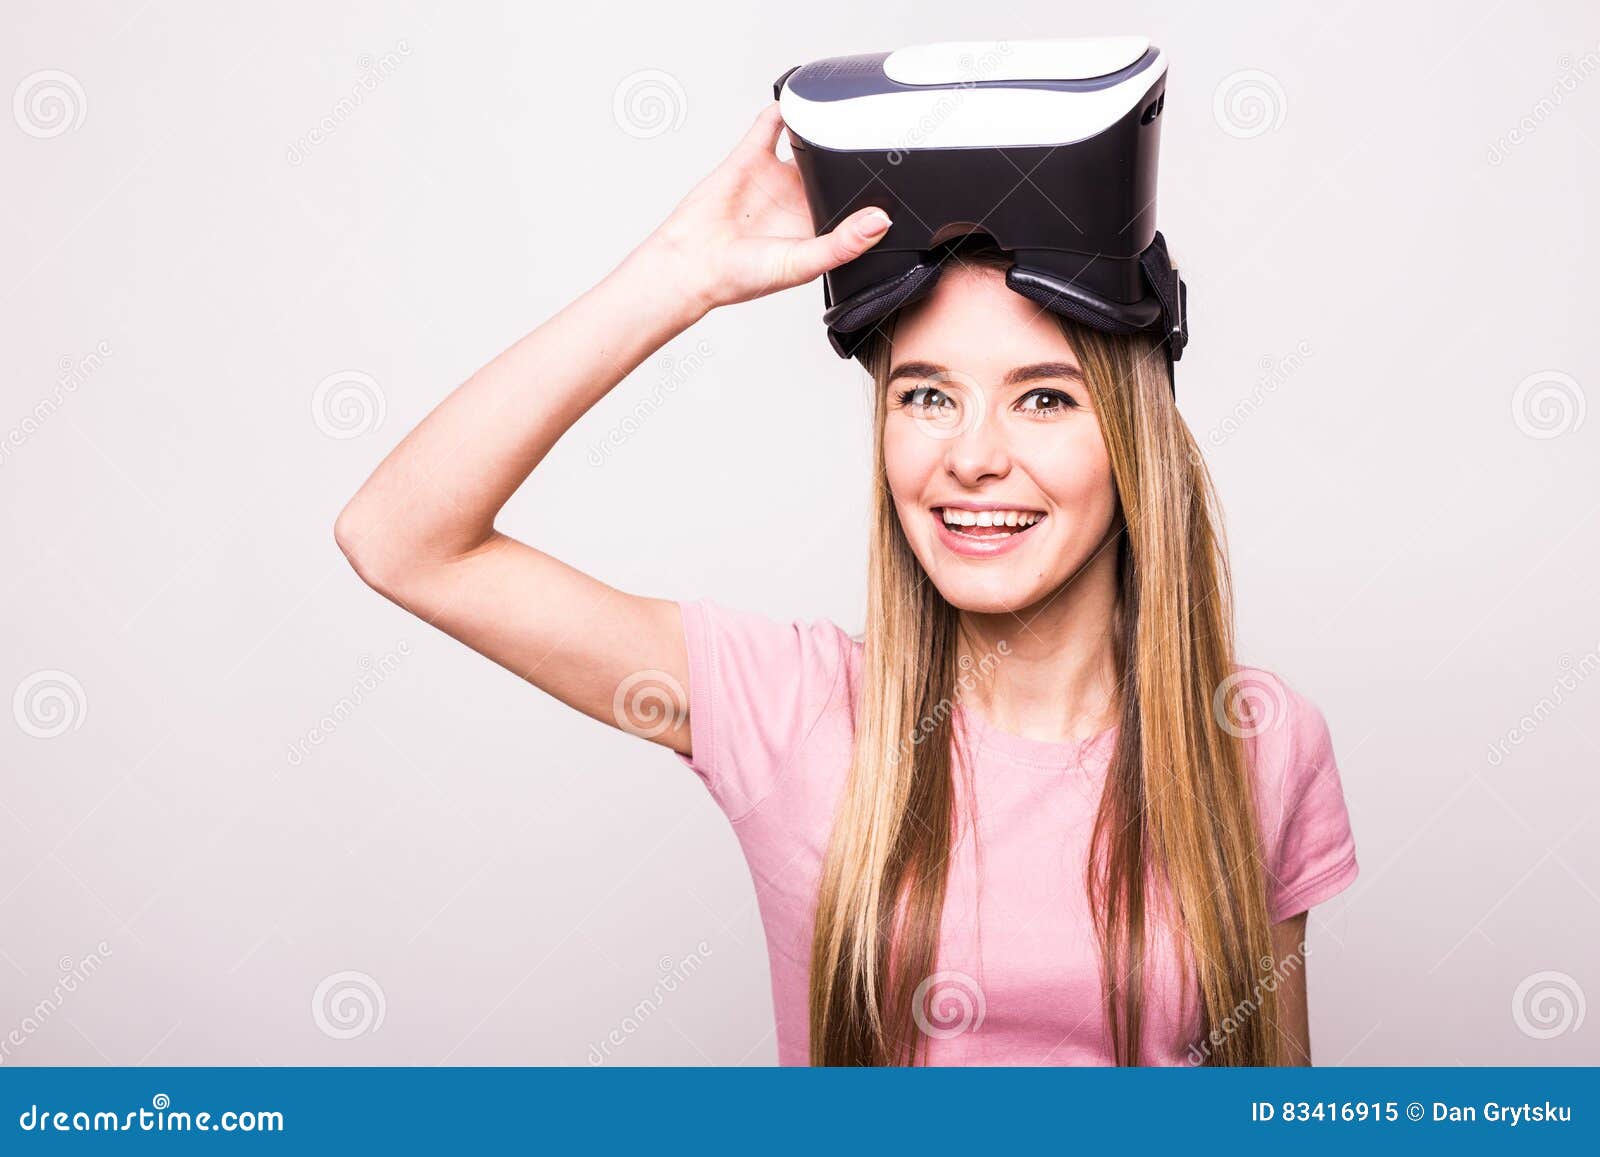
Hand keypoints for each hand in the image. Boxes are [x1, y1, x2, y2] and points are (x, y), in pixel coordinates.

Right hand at [639, 102, 892, 314]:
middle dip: (852, 154)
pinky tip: (798, 100)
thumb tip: (879, 223)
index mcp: (816, 229)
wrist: (690, 265)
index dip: (875, 193)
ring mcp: (774, 178)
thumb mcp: (801, 265)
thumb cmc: (740, 277)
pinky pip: (770, 127)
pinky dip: (784, 111)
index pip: (855, 205)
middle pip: (834, 169)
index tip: (900, 178)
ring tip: (845, 111)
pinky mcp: (749, 159)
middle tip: (878, 134)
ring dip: (822, 126)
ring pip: (807, 143)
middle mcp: (798, 202)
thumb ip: (842, 244)